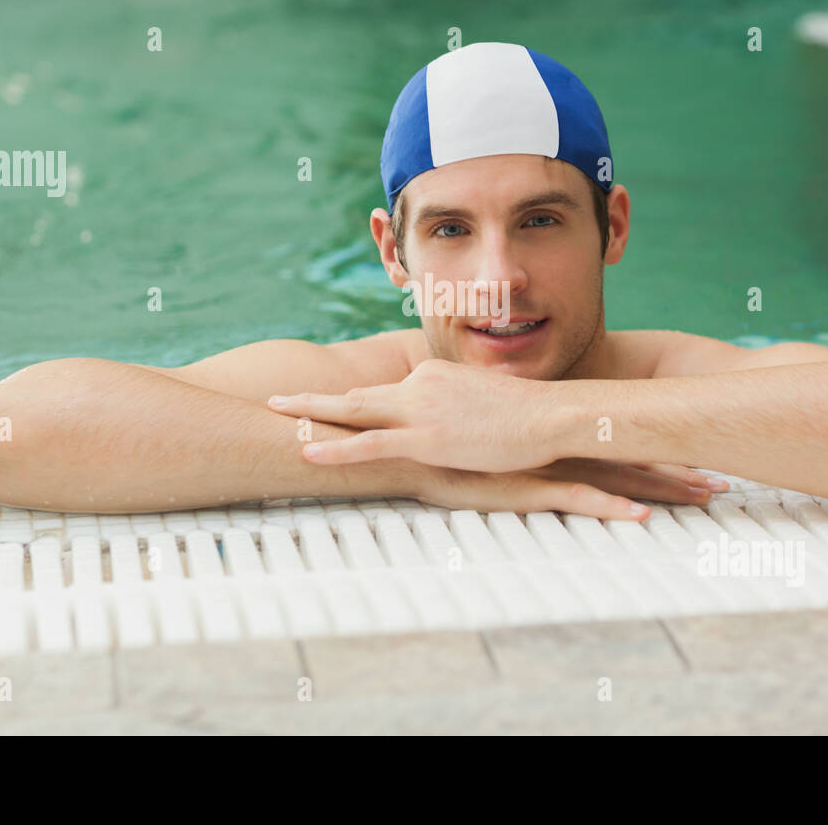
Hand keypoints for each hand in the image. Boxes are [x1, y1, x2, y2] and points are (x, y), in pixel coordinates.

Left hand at [268, 358, 564, 473]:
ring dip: (311, 415)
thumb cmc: (527, 415)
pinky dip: (335, 449)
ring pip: (353, 412)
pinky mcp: (426, 439)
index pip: (383, 390)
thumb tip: (452, 420)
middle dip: (312, 398)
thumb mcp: (485, 402)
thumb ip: (459, 406)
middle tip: (276, 399)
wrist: (551, 415)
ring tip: (277, 417)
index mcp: (431, 375)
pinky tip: (308, 453)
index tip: (324, 404)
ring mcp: (420, 410)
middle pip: (355, 393)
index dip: (351, 401)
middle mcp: (418, 384)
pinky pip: (369, 444)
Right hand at [412, 457, 728, 521]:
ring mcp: (547, 468)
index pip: (616, 442)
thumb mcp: (484, 440)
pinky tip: (644, 520)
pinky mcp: (526, 489)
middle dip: (680, 471)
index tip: (696, 457)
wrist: (407, 440)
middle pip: (632, 459)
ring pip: (620, 478)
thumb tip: (518, 440)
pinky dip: (614, 511)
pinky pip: (579, 502)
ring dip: (666, 488)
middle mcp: (560, 449)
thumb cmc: (442, 442)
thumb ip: (506, 438)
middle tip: (723, 482)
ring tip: (708, 497)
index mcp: (555, 437)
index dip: (658, 450)